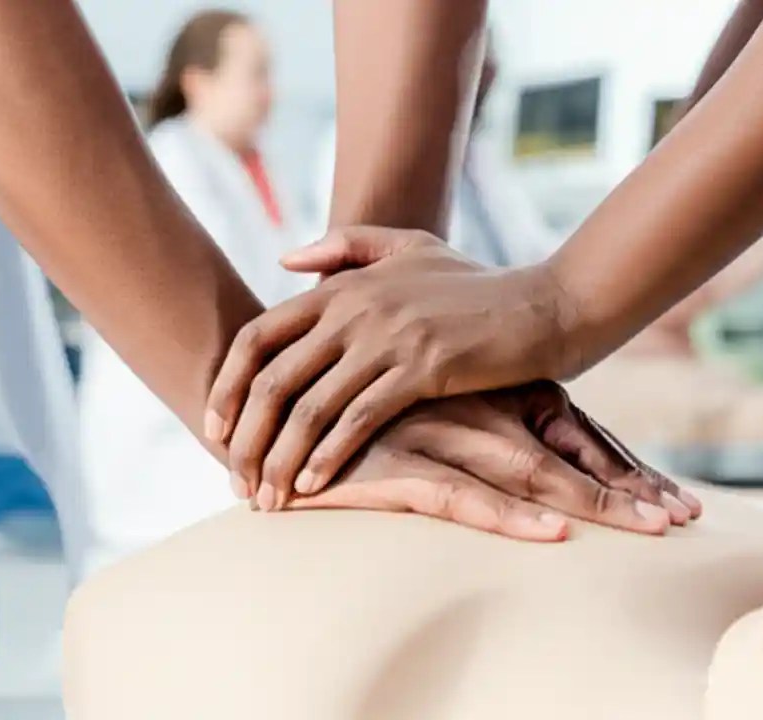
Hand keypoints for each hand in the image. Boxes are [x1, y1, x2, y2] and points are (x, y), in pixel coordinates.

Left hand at [206, 227, 587, 508]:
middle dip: (247, 438)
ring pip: (310, 407)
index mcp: (344, 286)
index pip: (259, 335)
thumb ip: (347, 247)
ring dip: (282, 459)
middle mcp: (355, 309)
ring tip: (270, 496)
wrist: (546, 304)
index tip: (216, 427)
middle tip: (237, 479)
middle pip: (274, 379)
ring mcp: (388, 338)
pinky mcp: (423, 368)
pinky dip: (330, 456)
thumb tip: (284, 259)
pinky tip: (316, 485)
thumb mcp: (411, 248)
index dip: (229, 385)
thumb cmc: (478, 285)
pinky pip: (358, 419)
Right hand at [272, 383, 701, 535]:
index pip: (578, 435)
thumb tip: (540, 424)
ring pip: (533, 474)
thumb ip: (481, 399)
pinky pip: (464, 496)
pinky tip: (551, 533)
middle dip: (632, 491)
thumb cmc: (360, 382)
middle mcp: (480, 411)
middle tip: (688, 520)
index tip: (679, 501)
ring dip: (596, 503)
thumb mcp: (427, 382)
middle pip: (572, 456)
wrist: (277, 376)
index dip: (628, 467)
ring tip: (651, 530)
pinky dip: (509, 515)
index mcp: (495, 394)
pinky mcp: (399, 465)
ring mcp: (443, 435)